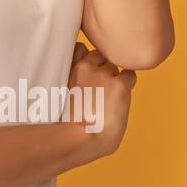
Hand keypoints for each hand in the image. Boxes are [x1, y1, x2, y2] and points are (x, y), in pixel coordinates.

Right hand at [66, 41, 136, 158]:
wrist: (80, 139)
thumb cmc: (66, 123)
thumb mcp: (57, 94)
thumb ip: (68, 79)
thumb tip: (81, 77)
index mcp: (67, 68)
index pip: (79, 47)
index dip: (86, 59)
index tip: (86, 73)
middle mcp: (84, 66)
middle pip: (99, 54)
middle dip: (101, 67)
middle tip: (99, 87)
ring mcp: (102, 74)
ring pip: (114, 65)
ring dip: (114, 77)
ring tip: (109, 97)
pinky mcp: (119, 85)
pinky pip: (129, 75)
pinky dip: (128, 84)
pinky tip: (121, 97)